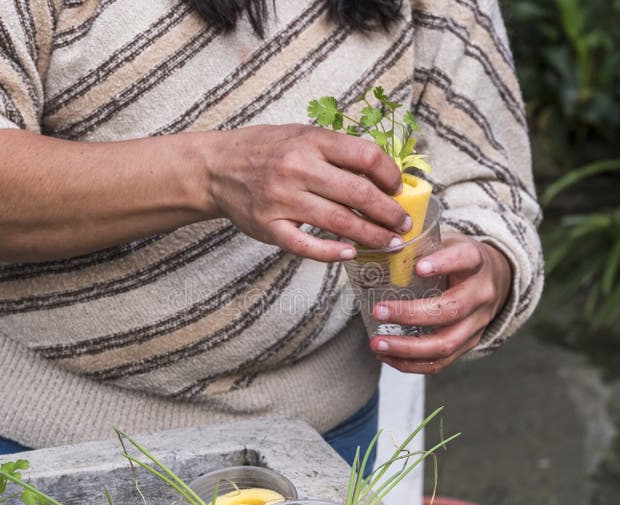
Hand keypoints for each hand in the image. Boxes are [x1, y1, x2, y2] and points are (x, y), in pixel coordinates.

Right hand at [202, 124, 411, 261]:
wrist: (216, 168)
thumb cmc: (264, 150)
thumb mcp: (301, 136)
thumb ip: (336, 151)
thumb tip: (381, 174)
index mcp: (311, 141)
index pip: (366, 156)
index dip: (390, 175)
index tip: (398, 188)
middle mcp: (298, 168)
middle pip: (358, 193)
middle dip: (388, 212)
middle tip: (403, 224)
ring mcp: (282, 199)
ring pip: (339, 222)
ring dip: (370, 235)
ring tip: (388, 242)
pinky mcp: (269, 226)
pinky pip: (306, 245)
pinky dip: (331, 253)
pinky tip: (350, 254)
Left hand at [369, 233, 512, 373]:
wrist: (493, 279)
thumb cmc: (458, 259)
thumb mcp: (446, 242)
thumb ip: (419, 246)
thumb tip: (379, 248)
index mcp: (476, 262)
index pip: (465, 259)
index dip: (443, 263)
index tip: (418, 268)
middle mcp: (481, 294)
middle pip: (451, 309)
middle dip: (411, 314)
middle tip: (378, 311)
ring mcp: (478, 323)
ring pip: (446, 343)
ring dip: (407, 348)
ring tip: (377, 343)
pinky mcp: (470, 343)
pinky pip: (441, 362)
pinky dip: (411, 364)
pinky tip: (387, 356)